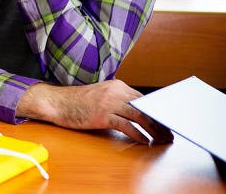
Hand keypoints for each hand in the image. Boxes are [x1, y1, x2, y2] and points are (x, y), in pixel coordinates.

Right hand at [17, 80, 173, 143]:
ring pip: (139, 116)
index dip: (157, 111)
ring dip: (154, 130)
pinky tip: (143, 141)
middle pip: (146, 107)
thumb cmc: (77, 101)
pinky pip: (126, 126)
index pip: (144, 98)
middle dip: (160, 121)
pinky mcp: (102, 115)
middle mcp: (115, 91)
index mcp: (116, 85)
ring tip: (161, 140)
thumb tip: (138, 112)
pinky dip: (138, 134)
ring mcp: (108, 103)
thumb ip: (118, 99)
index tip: (166, 121)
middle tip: (169, 133)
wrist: (56, 102)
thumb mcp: (101, 95)